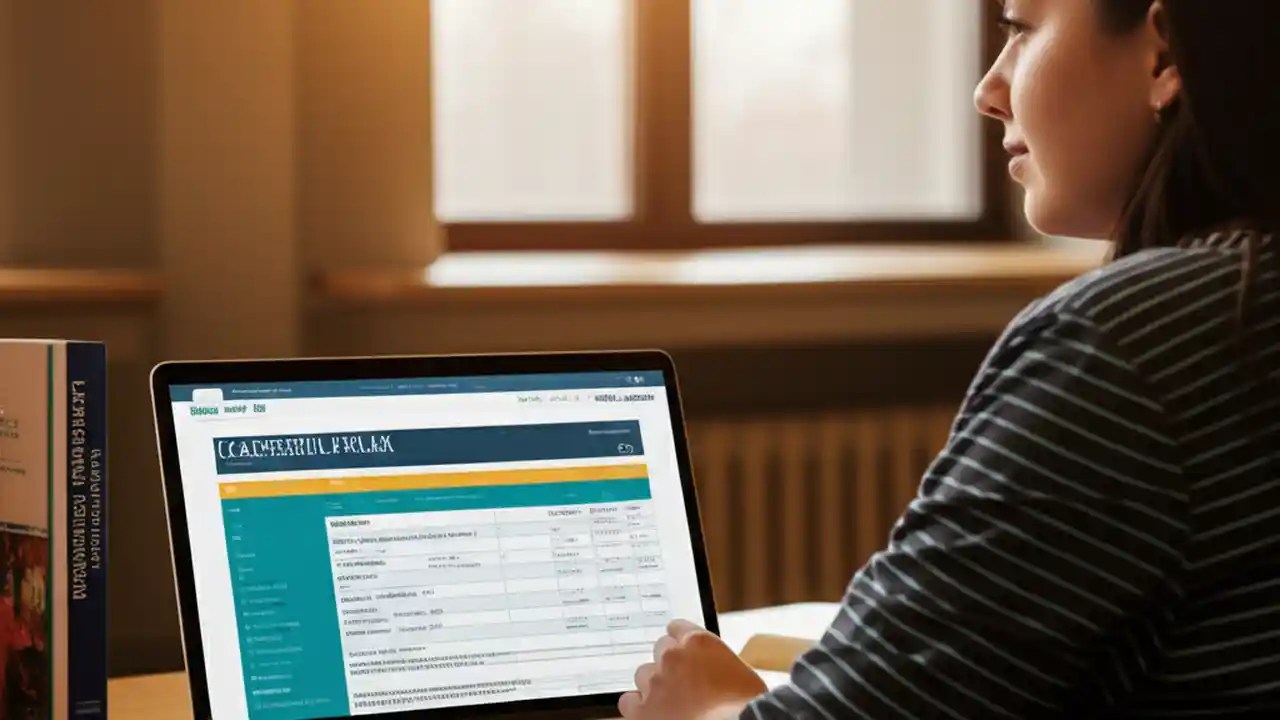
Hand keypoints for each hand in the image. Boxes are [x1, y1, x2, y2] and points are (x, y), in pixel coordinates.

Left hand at [618, 619, 767, 719]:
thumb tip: (713, 670)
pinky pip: (629, 701)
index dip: (681, 643)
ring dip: (654, 684)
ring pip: (644, 674)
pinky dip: (639, 706)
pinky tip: (651, 712)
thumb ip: (718, 661)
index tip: (684, 653)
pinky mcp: (642, 710)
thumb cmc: (746, 706)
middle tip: (683, 682)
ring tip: (670, 701)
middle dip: (669, 664)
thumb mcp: (740, 672)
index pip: (676, 628)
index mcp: (698, 642)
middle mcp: (672, 657)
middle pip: (660, 650)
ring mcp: (655, 683)